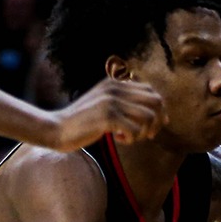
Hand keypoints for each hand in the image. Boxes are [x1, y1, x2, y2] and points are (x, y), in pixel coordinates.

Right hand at [47, 78, 165, 149]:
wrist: (57, 128)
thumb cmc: (85, 121)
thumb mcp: (106, 104)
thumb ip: (128, 104)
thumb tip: (163, 116)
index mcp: (116, 82)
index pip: (152, 92)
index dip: (158, 111)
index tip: (152, 128)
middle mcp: (115, 87)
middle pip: (157, 102)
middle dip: (157, 122)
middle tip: (145, 135)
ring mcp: (111, 101)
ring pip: (149, 117)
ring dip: (143, 132)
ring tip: (129, 137)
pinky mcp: (107, 116)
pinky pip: (135, 130)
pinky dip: (131, 139)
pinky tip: (117, 139)